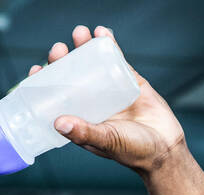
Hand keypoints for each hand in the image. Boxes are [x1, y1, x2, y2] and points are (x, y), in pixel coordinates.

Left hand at [32, 25, 185, 173]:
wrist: (166, 149)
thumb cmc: (135, 152)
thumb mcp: (107, 142)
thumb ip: (85, 132)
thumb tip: (58, 122)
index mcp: (82, 118)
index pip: (57, 97)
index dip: (46, 83)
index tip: (37, 70)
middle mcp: (93, 102)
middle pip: (71, 75)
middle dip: (63, 60)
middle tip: (59, 49)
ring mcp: (111, 90)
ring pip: (92, 64)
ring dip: (84, 46)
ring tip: (80, 33)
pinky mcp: (130, 81)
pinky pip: (117, 60)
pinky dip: (109, 45)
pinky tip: (102, 33)